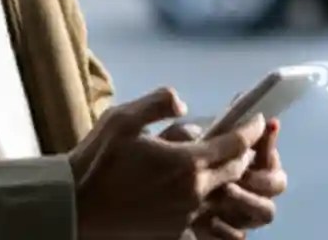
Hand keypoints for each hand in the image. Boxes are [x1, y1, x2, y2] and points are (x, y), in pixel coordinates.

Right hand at [68, 87, 265, 239]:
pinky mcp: (173, 235)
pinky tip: (208, 201)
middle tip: (243, 142)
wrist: (70, 208)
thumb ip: (159, 102)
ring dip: (232, 184)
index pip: (236, 144)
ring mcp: (185, 217)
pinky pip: (207, 226)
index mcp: (187, 163)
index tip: (257, 120)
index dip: (251, 129)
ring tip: (227, 171)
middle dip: (244, 154)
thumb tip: (183, 102)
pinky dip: (214, 213)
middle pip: (237, 171)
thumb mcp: (123, 118)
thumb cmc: (94, 161)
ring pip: (226, 200)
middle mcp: (193, 193)